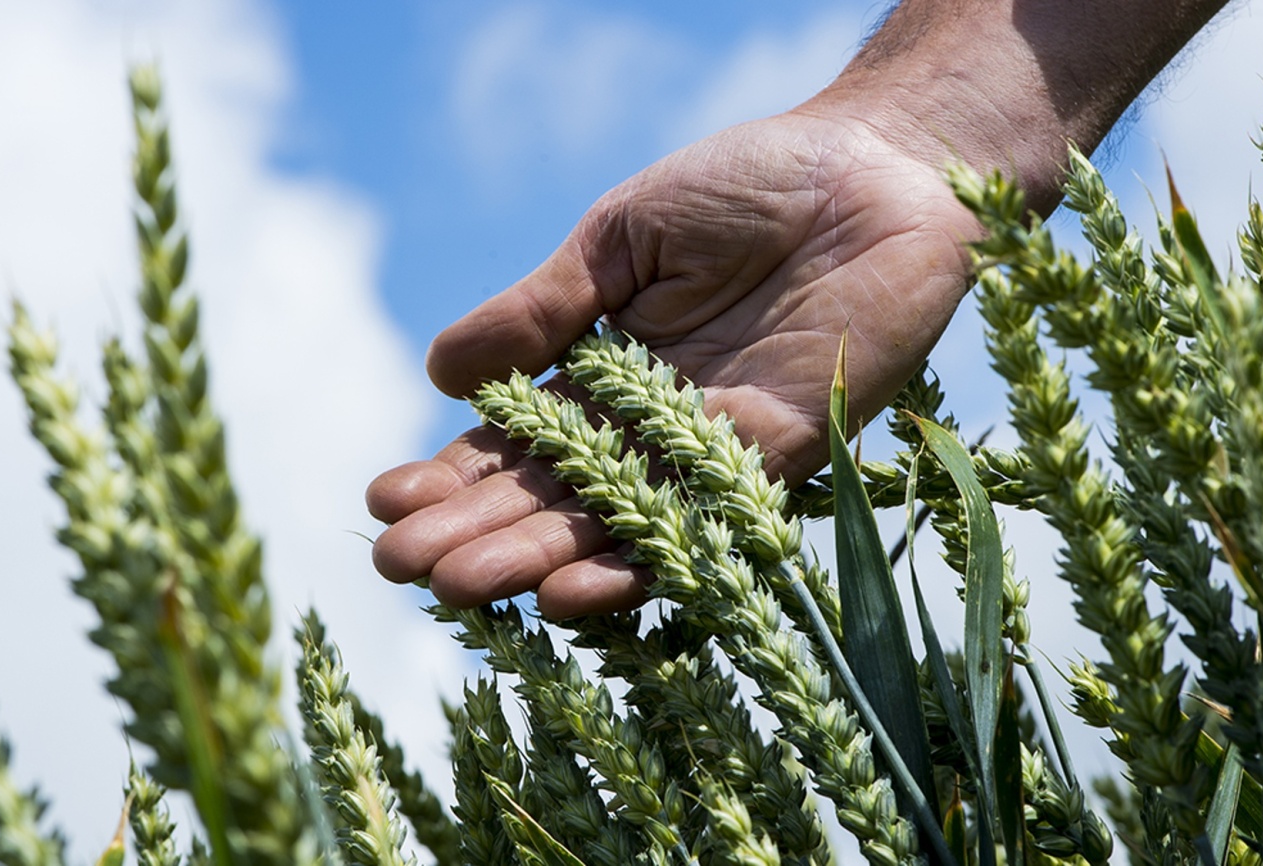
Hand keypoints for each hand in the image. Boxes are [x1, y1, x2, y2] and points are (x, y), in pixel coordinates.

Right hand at [366, 106, 979, 617]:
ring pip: (614, 524)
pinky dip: (639, 561)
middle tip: (398, 569)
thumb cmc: (749, 184)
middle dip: (475, 534)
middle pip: (552, 495)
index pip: (514, 441)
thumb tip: (438, 373)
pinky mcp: (780, 457)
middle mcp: (650, 427)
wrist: (878, 167)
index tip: (384, 502)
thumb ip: (543, 306)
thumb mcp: (622, 236)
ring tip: (463, 588)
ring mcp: (712, 450)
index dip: (453, 475)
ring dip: (538, 561)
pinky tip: (570, 590)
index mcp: (602, 371)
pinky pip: (702, 523)